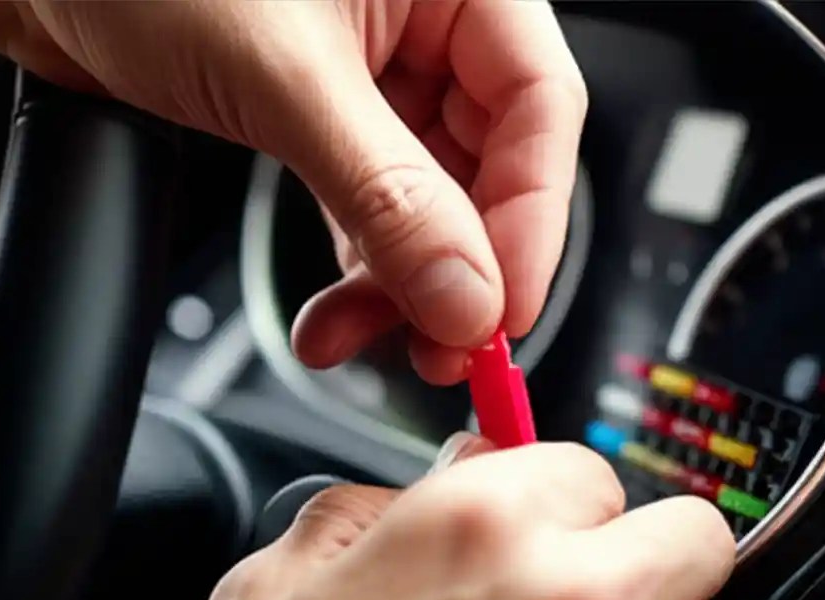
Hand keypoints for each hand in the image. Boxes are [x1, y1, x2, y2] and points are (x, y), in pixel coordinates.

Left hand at [0, 0, 586, 383]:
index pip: (540, 105)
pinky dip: (356, 266)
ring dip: (398, 281)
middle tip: (439, 343)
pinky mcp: (332, 117)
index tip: (503, 309)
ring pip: (432, 199)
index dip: (532, 218)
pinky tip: (330, 312)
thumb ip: (386, 193)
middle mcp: (428, 23)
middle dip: (459, 266)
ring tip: (355, 335)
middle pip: (491, 164)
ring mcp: (382, 74)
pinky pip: (374, 205)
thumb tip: (468, 294)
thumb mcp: (284, 78)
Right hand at [178, 437, 736, 599]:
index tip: (545, 535)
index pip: (597, 468)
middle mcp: (569, 598)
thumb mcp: (277, 585)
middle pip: (696, 536)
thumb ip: (376, 507)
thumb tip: (458, 467)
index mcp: (482, 523)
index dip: (566, 505)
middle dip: (647, 558)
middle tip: (592, 592)